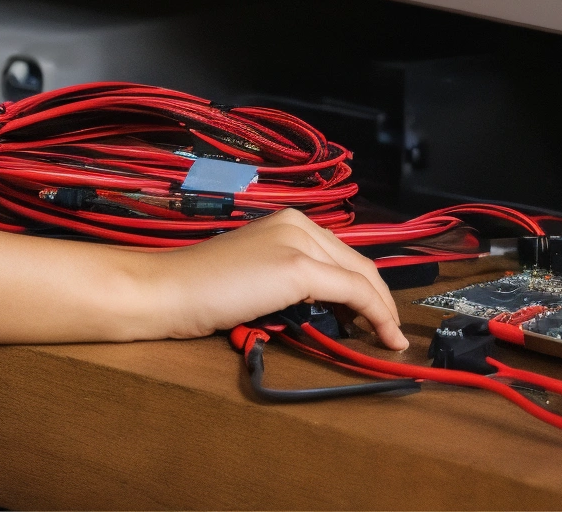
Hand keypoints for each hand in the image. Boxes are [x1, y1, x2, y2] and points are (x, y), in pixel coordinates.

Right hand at [129, 209, 406, 348]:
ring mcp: (298, 241)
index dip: (367, 288)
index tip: (379, 317)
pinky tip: (385, 335)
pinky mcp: (297, 266)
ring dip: (382, 310)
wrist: (171, 289)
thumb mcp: (257, 278)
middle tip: (390, 333)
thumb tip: (322, 306)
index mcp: (286, 221)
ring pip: (361, 277)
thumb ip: (289, 281)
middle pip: (358, 263)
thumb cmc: (202, 290)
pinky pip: (353, 291)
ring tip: (389, 339)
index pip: (342, 254)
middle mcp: (297, 223)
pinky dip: (376, 315)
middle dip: (381, 300)